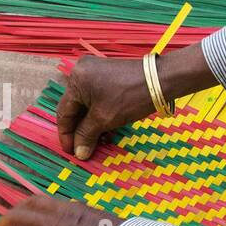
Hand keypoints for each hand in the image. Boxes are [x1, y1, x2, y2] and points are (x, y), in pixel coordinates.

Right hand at [57, 45, 215, 159]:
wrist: (160, 79)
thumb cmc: (129, 97)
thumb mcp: (104, 119)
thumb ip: (86, 136)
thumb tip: (79, 153)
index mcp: (76, 79)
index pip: (64, 112)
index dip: (66, 135)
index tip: (71, 152)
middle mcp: (81, 72)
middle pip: (75, 108)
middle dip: (80, 131)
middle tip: (83, 149)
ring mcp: (95, 72)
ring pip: (87, 105)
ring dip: (90, 125)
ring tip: (97, 142)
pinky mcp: (107, 75)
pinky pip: (97, 98)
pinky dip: (99, 115)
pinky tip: (106, 130)